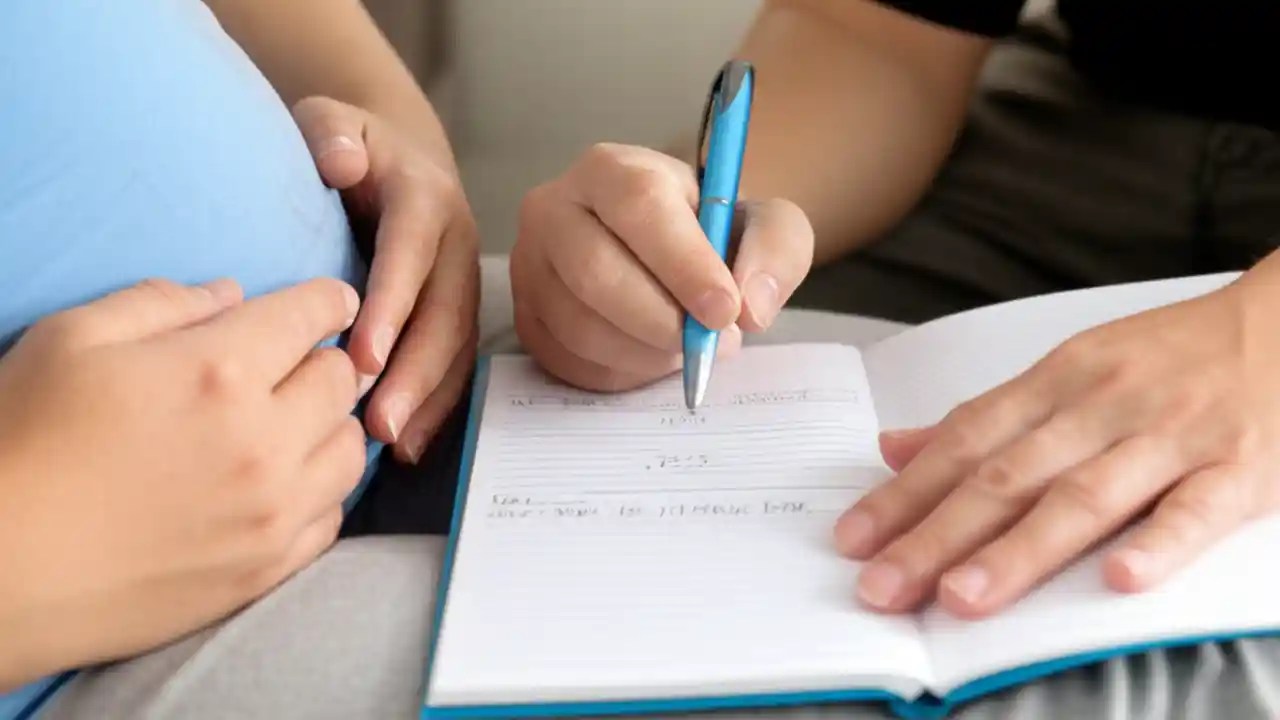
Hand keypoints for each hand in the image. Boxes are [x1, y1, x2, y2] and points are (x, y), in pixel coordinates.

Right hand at [0, 278, 364, 687]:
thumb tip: (232, 295)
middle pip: (342, 381)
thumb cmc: (21, 443)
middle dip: (322, 360)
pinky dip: (320, 489)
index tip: (332, 301)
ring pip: (351, 450)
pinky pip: (332, 515)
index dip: (327, 300)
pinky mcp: (267, 568)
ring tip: (292, 423)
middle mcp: (264, 440)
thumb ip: (161, 304)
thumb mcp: (71, 340)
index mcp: (218, 371)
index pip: (311, 316)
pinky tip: (283, 482)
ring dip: (330, 425)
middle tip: (291, 365)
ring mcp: (273, 511)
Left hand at [292, 96, 478, 462]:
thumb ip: (331, 132)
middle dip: (414, 374)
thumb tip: (341, 162)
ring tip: (392, 445)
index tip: (363, 360)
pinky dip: (435, 406)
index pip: (410, 256)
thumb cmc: (347, 146)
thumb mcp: (333, 120)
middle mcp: (456, 245)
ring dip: (427, 399)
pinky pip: (454, 364)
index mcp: (426, 200)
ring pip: (454, 348)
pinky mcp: (459, 313)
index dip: (392, 308)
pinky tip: (409, 445)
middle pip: (443, 316)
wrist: (397, 158)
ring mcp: (463, 283)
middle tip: (378, 425)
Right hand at [512, 143, 813, 390]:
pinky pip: (568, 361)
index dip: (683, 265)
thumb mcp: (766, 225)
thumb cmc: (711, 233)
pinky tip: (652, 355)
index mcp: (612, 170)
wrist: (668, 253)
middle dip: (662, 322)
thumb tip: (751, 307)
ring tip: (688, 347)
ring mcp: (530, 266)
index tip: (725, 310)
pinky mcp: (526, 317)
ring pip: (581, 327)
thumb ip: (776, 252)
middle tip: (712, 344)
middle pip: (596, 274)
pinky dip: (621, 371)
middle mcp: (554, 209)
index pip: (639, 207)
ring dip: (647, 353)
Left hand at [834, 279, 1279, 618]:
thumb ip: (986, 419)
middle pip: (1006, 477)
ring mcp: (1170, 436)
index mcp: (1056, 382)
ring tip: (962, 595)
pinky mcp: (1238, 468)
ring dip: (1019, 550)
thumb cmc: (1168, 357)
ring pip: (1084, 497)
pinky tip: (1118, 578)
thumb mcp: (1070, 371)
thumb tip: (894, 450)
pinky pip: (1195, 509)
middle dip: (936, 535)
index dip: (906, 493)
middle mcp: (1102, 406)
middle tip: (881, 586)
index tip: (854, 537)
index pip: (965, 442)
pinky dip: (1159, 543)